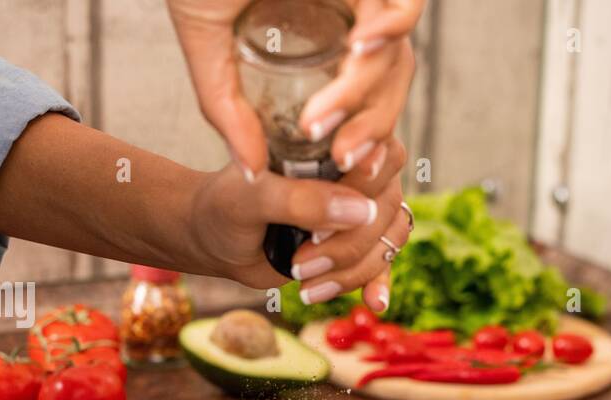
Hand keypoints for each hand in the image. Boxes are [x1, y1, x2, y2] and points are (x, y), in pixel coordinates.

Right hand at [167, 0, 423, 178]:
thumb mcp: (207, 40)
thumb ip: (226, 108)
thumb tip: (249, 171)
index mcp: (324, 40)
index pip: (362, 101)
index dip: (359, 137)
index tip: (337, 164)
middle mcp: (353, 18)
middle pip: (388, 87)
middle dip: (370, 128)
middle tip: (342, 156)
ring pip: (395, 55)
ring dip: (363, 93)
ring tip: (322, 119)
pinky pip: (403, 4)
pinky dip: (389, 29)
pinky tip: (354, 49)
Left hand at [193, 139, 408, 307]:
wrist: (216, 240)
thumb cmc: (226, 206)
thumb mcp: (251, 198)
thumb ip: (300, 199)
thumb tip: (361, 210)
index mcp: (331, 142)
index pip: (379, 151)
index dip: (368, 178)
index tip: (328, 215)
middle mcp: (354, 172)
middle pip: (385, 205)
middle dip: (347, 243)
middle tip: (299, 263)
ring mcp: (359, 210)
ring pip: (387, 240)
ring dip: (351, 269)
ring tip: (304, 282)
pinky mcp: (357, 244)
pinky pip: (381, 264)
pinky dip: (377, 283)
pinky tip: (374, 302)